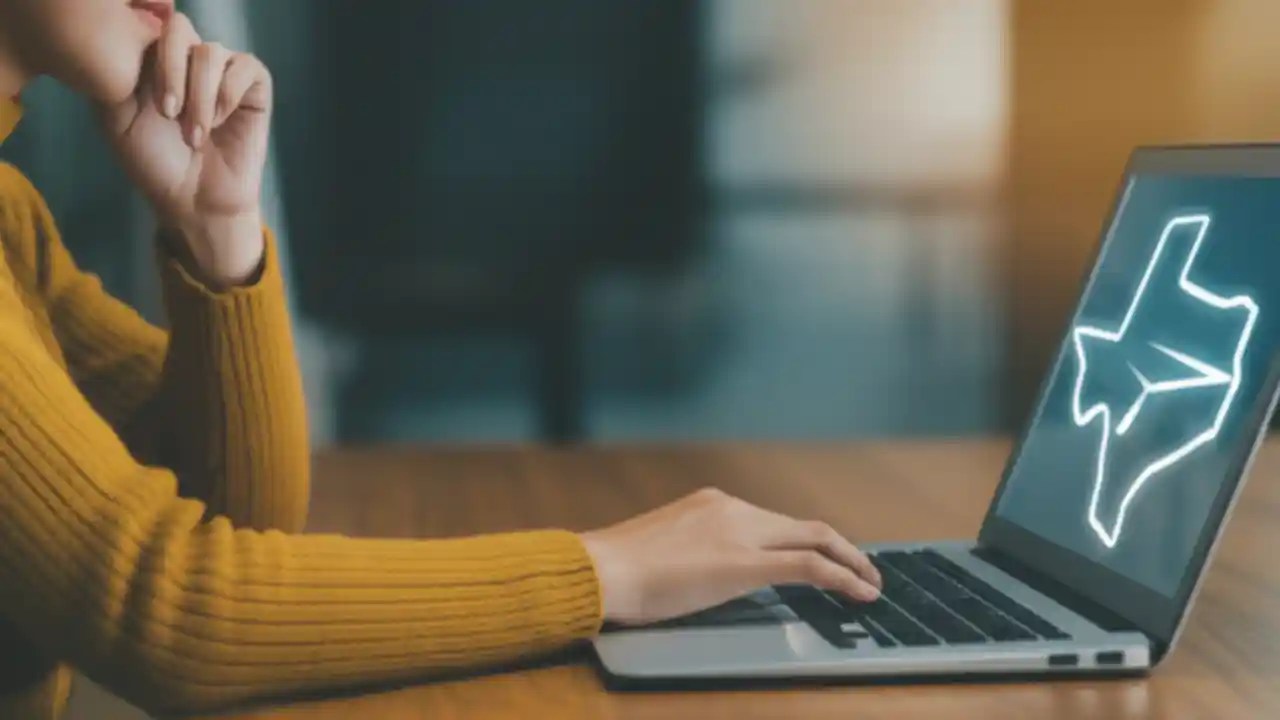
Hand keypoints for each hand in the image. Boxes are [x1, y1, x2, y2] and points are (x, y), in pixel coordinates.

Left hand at [100, 13, 271, 285]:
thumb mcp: (118, 120)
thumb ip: (115, 78)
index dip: (147, 59)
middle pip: (179, 28)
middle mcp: (187, 59)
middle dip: (171, 70)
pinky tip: (222, 123)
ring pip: (211, 52)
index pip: (147, 28)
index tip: (151, 105)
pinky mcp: (254, 86)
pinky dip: (229, 95)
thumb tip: (128, 46)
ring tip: (195, 135)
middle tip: (169, 113)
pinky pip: (246, 67)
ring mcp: (222, 71)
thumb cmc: (156, 165)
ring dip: (200, 97)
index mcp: (153, 62)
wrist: (195, 202)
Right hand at [579, 488, 881, 624]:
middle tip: (864, 569)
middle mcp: (732, 508)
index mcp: (711, 503)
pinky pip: (810, 566)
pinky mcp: (746, 563)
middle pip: (804, 525)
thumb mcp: (662, 549)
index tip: (822, 556)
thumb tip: (704, 571)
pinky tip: (860, 592)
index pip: (772, 520)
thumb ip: (691, 551)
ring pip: (815, 539)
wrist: (602, 569)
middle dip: (842, 548)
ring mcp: (741, 532)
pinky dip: (843, 577)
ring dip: (850, 562)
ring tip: (869, 585)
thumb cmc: (618, 569)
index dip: (804, 539)